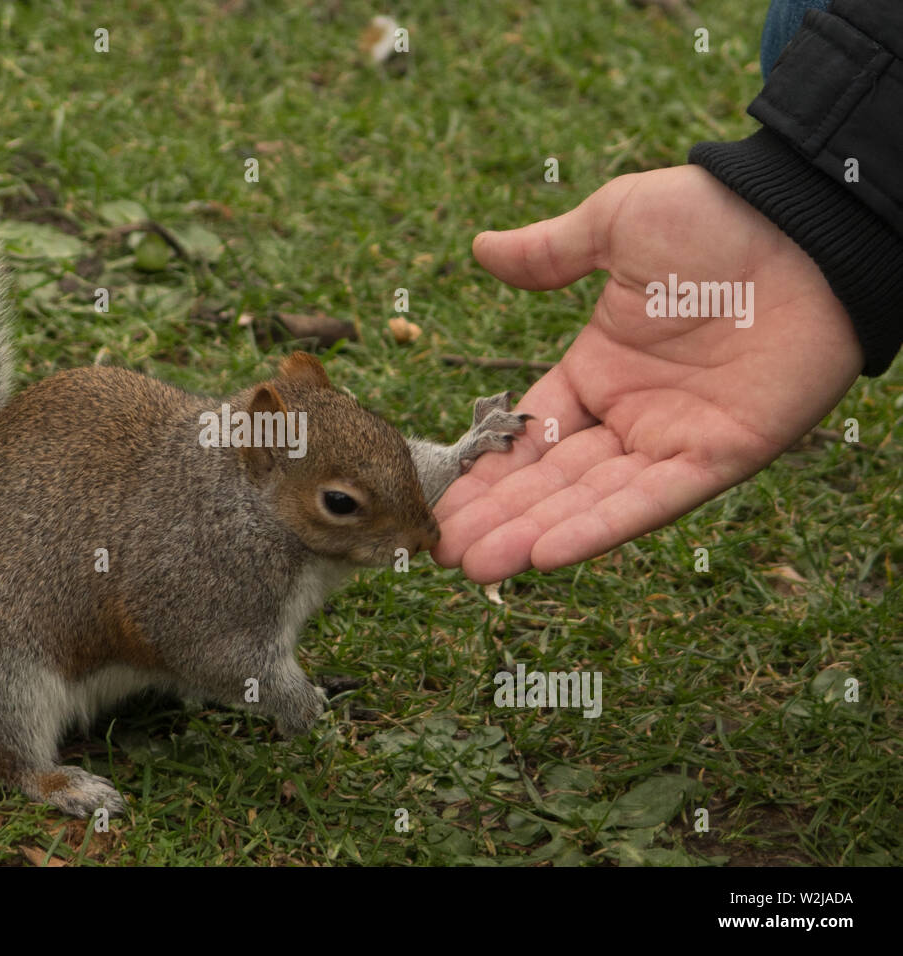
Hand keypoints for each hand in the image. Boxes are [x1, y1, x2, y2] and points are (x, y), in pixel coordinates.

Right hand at [433, 165, 862, 582]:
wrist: (807, 225)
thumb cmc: (717, 216)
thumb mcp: (615, 224)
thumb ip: (549, 253)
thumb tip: (479, 249)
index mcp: (601, 369)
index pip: (531, 434)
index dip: (489, 470)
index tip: (442, 502)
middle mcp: (632, 414)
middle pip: (551, 479)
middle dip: (498, 517)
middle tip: (441, 552)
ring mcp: (674, 439)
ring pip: (590, 499)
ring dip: (533, 534)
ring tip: (475, 566)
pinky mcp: (719, 455)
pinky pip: (650, 501)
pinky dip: (600, 528)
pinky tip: (545, 555)